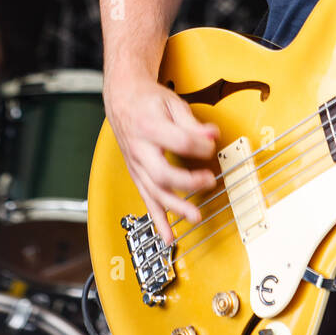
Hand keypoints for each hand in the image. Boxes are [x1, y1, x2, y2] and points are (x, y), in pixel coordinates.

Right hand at [104, 76, 219, 244]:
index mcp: (149, 126)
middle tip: (209, 182)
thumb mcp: (173, 103)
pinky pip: (146, 199)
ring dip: (175, 207)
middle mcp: (139, 148)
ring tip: (195, 216)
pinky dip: (157, 220)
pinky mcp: (136, 174)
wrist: (123, 99)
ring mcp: (136, 164)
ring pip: (153, 191)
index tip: (211, 145)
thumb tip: (213, 135)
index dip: (200, 145)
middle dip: (187, 182)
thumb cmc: (148, 100)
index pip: (179, 141)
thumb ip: (193, 123)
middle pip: (162, 173)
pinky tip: (168, 235)